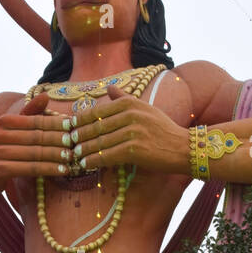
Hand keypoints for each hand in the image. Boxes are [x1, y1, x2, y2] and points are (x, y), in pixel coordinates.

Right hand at [0, 94, 74, 197]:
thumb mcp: (9, 132)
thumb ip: (27, 115)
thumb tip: (46, 95)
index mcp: (3, 121)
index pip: (35, 120)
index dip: (56, 124)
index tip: (74, 127)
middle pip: (36, 136)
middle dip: (59, 140)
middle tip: (78, 143)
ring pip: (35, 152)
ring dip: (56, 155)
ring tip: (73, 158)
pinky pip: (29, 168)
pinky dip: (48, 169)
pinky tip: (62, 171)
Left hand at [64, 89, 188, 173]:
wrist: (183, 148)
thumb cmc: (163, 129)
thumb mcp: (145, 108)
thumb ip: (124, 98)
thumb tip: (108, 88)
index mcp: (130, 103)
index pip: (97, 112)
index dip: (81, 121)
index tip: (70, 127)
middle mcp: (130, 115)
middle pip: (96, 127)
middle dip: (79, 137)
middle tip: (68, 143)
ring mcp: (132, 133)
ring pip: (99, 143)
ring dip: (84, 151)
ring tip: (74, 155)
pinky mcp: (134, 151)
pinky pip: (107, 156)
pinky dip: (93, 161)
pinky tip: (86, 164)